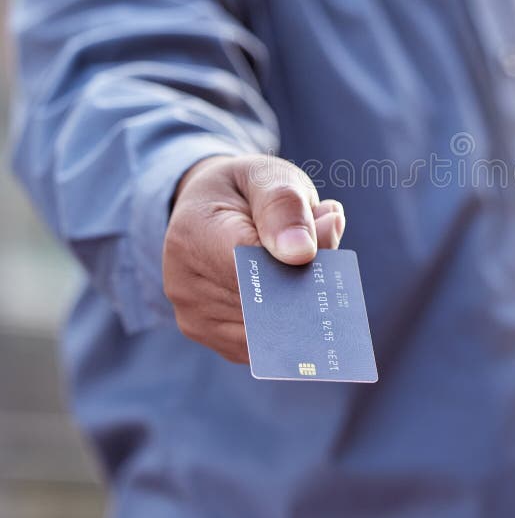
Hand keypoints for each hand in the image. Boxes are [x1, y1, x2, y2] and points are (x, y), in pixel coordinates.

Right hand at [163, 154, 344, 362]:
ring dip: (301, 300)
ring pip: (269, 328)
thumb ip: (285, 205)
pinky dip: (290, 319)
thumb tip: (303, 252)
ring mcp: (196, 318)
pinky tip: (296, 284)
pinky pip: (266, 342)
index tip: (328, 242)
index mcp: (192, 233)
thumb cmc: (244, 189)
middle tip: (329, 243)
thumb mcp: (265, 175)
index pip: (252, 265)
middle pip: (264, 301)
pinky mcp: (215, 338)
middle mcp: (183, 284)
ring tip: (307, 255)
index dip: (296, 263)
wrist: (209, 209)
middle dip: (305, 280)